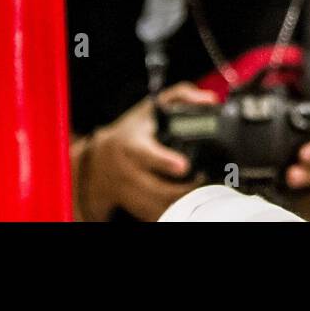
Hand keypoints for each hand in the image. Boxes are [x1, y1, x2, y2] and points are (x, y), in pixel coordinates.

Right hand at [79, 83, 218, 221]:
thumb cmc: (131, 131)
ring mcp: (129, 193)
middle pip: (158, 189)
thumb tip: (209, 100)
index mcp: (132, 145)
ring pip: (157, 207)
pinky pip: (155, 215)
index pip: (145, 154)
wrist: (100, 161)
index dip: (163, 161)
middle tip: (205, 179)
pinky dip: (172, 211)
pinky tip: (186, 202)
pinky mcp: (134, 208)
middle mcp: (127, 171)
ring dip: (180, 202)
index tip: (183, 166)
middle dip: (184, 189)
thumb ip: (181, 96)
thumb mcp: (152, 107)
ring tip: (201, 190)